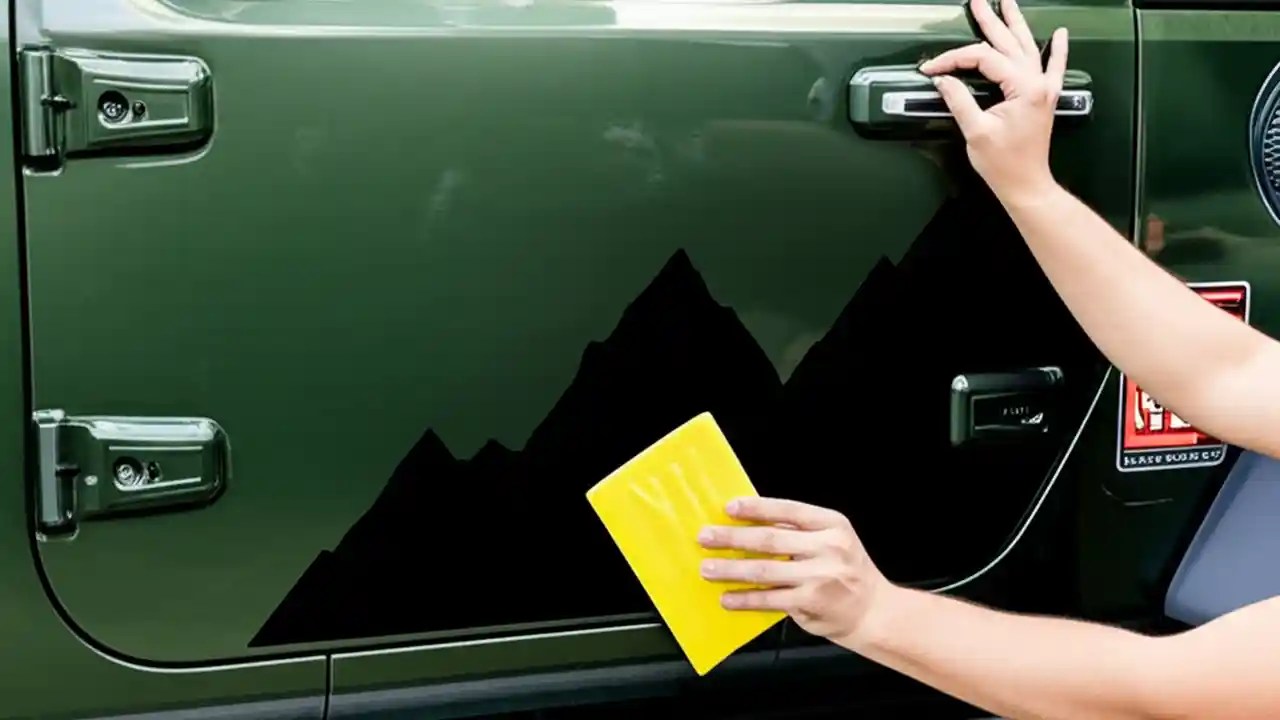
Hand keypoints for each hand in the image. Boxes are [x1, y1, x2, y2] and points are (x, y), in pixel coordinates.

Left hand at [697, 497, 891, 643]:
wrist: (874, 611)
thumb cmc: (846, 572)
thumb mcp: (833, 540)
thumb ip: (799, 532)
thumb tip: (749, 524)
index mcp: (832, 524)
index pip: (788, 510)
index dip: (756, 507)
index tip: (728, 508)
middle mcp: (828, 547)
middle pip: (770, 539)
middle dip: (732, 537)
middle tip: (706, 537)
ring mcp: (820, 576)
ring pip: (765, 570)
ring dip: (731, 569)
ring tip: (708, 568)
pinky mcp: (811, 602)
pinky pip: (770, 599)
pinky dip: (745, 598)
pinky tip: (727, 598)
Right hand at [918, 0, 1067, 206]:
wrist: (1027, 185)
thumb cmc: (1006, 165)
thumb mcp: (976, 132)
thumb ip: (959, 100)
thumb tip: (945, 80)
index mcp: (1023, 88)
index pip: (983, 59)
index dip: (954, 60)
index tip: (933, 68)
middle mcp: (1037, 84)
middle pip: (1008, 42)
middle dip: (990, 21)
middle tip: (977, 2)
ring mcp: (1043, 89)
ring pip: (1028, 46)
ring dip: (1016, 24)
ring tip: (1007, 4)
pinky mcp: (1044, 98)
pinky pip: (1054, 66)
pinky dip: (1058, 50)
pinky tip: (1059, 35)